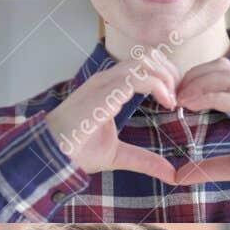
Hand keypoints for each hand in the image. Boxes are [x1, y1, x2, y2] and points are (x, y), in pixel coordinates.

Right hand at [43, 51, 181, 181]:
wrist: (51, 156)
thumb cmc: (75, 153)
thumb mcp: (118, 155)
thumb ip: (144, 160)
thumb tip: (171, 174)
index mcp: (107, 88)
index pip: (142, 64)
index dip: (164, 76)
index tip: (174, 101)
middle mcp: (106, 79)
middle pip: (148, 55)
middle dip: (170, 72)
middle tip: (178, 97)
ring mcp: (103, 83)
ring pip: (145, 60)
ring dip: (166, 77)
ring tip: (172, 100)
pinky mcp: (104, 92)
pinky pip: (139, 76)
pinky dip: (159, 85)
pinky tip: (167, 103)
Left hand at [172, 59, 229, 187]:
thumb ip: (208, 168)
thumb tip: (177, 176)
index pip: (223, 71)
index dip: (196, 77)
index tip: (176, 96)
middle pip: (223, 67)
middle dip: (193, 77)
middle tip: (173, 97)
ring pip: (229, 76)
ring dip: (199, 84)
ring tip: (180, 100)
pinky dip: (210, 97)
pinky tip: (192, 105)